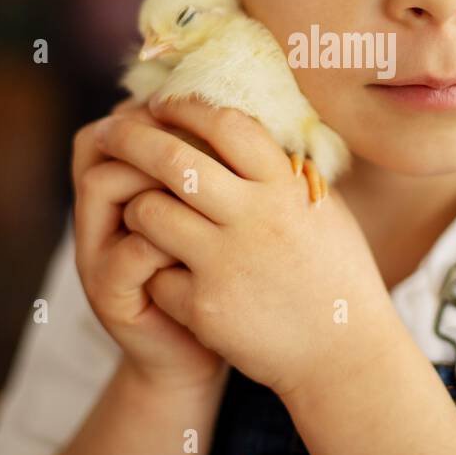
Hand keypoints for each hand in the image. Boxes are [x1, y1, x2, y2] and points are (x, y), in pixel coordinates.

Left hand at [93, 96, 398, 400]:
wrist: (343, 351)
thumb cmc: (333, 272)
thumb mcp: (320, 209)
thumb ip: (281, 170)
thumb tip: (237, 126)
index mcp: (285, 187)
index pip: (226, 124)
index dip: (185, 106)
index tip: (160, 103)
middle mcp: (256, 218)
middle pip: (173, 159)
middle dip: (132, 138)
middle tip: (112, 131)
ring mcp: (227, 263)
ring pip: (148, 212)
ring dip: (135, 205)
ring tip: (137, 207)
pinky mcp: (206, 307)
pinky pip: (153, 272)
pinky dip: (152, 268)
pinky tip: (162, 272)